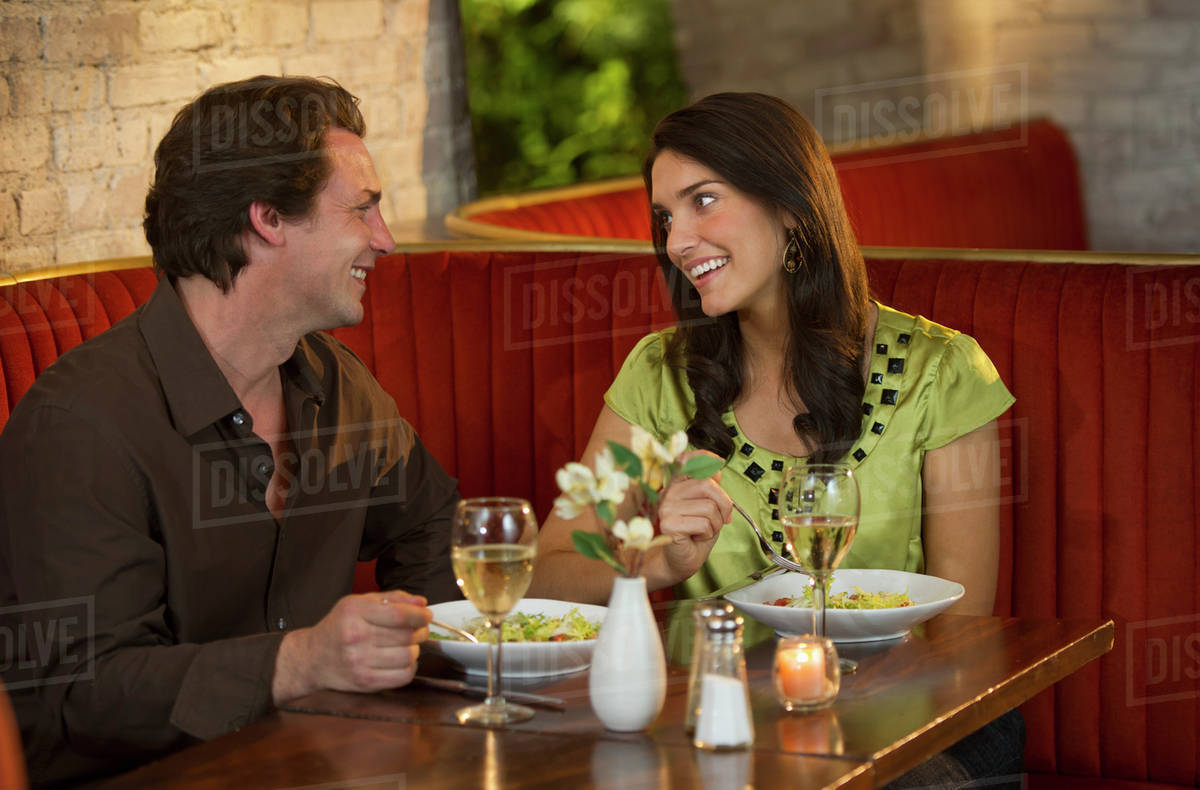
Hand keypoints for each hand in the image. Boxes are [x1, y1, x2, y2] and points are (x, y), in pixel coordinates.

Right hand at [272, 590, 431, 703]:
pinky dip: (409, 667)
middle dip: (420, 631)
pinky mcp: (365, 681)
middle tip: (417, 630)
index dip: (419, 615)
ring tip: (406, 645)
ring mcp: (360, 661)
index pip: (399, 615)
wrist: (311, 658)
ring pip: (408, 655)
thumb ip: (392, 599)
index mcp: (355, 611)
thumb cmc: (339, 627)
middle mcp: (356, 636)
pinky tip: (400, 660)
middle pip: (407, 635)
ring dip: (414, 649)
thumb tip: (422, 603)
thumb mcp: (359, 602)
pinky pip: (403, 676)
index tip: (426, 616)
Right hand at [649, 450, 731, 586]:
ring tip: (705, 530)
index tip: (717, 468)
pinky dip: (708, 533)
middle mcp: (668, 491)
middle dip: (723, 504)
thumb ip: (711, 488)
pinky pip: (703, 523)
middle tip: (720, 518)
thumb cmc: (695, 533)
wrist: (681, 561)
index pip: (688, 459)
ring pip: (708, 506)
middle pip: (707, 485)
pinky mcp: (668, 524)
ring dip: (716, 523)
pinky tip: (697, 537)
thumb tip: (717, 471)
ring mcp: (666, 507)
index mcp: (676, 484)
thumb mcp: (708, 506)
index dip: (706, 459)